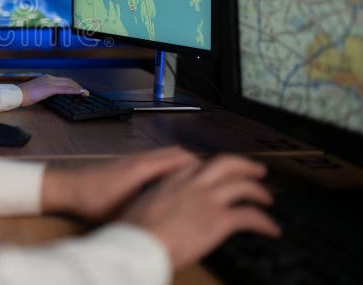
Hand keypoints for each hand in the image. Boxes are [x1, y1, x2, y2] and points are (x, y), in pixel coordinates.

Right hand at [16, 74, 87, 106]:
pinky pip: (66, 89)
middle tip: (84, 92)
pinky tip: (80, 93)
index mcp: (46, 78)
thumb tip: (47, 95)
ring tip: (85, 93)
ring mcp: (51, 82)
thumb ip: (43, 91)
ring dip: (78, 88)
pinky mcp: (51, 88)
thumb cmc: (23, 95)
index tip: (77, 89)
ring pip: (69, 84)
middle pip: (68, 81)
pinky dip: (75, 91)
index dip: (71, 84)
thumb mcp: (36, 91)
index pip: (62, 80)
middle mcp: (50, 78)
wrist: (18, 94)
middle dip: (77, 86)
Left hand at [41, 147, 198, 220]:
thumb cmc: (91, 201)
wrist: (68, 188)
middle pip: (176, 152)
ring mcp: (133, 159)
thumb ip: (148, 209)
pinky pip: (156, 158)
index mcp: (141, 168)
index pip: (179, 159)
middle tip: (212, 176)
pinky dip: (168, 165)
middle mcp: (139, 159)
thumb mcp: (123, 210)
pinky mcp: (127, 163)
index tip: (215, 175)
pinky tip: (171, 181)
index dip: (200, 167)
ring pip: (165, 154)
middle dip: (196, 163)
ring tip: (196, 178)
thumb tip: (172, 216)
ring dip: (182, 163)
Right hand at [120, 154, 280, 269]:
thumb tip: (160, 214)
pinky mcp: (218, 220)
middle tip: (256, 170)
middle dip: (244, 165)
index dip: (213, 166)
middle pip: (225, 163)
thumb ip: (157, 203)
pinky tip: (271, 229)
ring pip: (241, 185)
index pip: (198, 164)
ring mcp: (206, 200)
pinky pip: (249, 216)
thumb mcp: (141, 207)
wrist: (138, 243)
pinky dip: (264, 222)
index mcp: (171, 180)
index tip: (219, 172)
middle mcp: (191, 184)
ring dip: (258, 191)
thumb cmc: (134, 231)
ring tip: (267, 198)